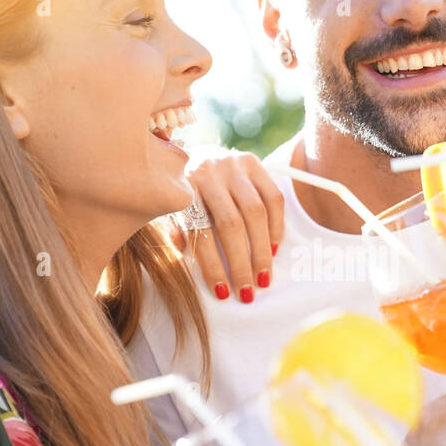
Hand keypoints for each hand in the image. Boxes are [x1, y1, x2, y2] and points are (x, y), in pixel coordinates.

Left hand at [173, 149, 283, 303]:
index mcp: (183, 188)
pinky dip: (276, 226)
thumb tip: (184, 253)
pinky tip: (273, 248)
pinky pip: (273, 198)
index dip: (212, 265)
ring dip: (262, 250)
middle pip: (231, 224)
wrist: (192, 153)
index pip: (201, 232)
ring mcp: (233, 165)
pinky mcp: (253, 162)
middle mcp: (209, 172)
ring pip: (256, 212)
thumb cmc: (180, 191)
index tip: (222, 292)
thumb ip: (175, 229)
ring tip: (263, 277)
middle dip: (241, 263)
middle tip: (247, 292)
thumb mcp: (169, 209)